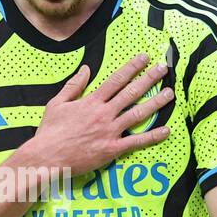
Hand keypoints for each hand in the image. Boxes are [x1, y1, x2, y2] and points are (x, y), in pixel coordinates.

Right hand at [23, 53, 171, 176]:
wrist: (46, 157)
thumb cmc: (49, 131)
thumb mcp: (57, 103)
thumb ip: (74, 85)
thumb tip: (86, 69)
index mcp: (91, 101)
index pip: (116, 80)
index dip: (132, 67)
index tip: (144, 58)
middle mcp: (103, 113)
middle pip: (131, 93)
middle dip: (149, 79)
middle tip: (164, 69)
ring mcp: (109, 131)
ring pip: (138, 114)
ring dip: (156, 103)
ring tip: (170, 94)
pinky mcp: (111, 149)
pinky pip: (136, 141)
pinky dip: (152, 136)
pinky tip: (167, 130)